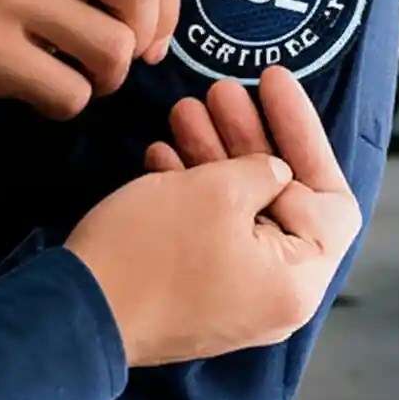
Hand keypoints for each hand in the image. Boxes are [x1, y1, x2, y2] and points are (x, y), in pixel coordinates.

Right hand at [67, 67, 361, 366]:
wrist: (69, 315)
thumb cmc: (151, 253)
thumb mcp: (218, 191)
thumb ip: (263, 170)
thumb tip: (274, 170)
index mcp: (298, 280)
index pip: (330, 198)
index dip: (303, 134)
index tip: (274, 84)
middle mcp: (275, 295)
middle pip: (280, 199)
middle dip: (248, 136)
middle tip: (223, 90)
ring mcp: (233, 294)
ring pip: (238, 210)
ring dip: (213, 155)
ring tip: (187, 108)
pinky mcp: (193, 289)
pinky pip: (207, 231)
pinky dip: (191, 190)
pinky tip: (164, 152)